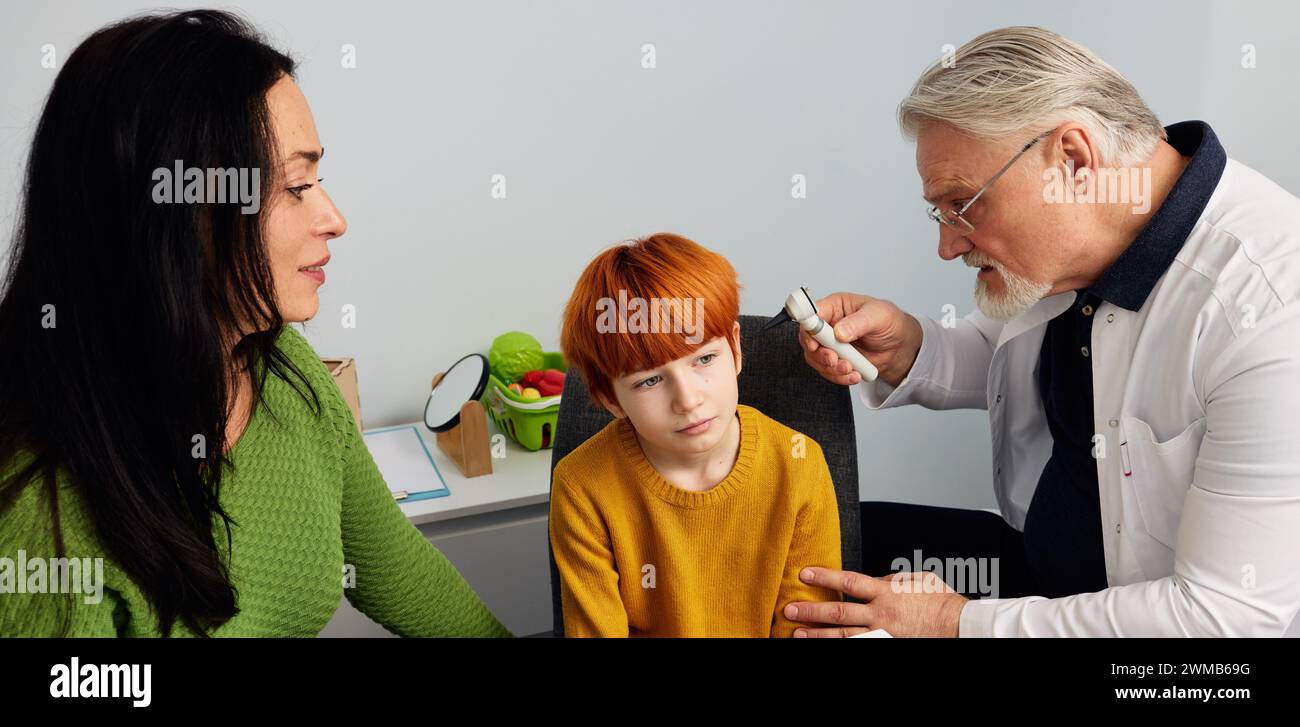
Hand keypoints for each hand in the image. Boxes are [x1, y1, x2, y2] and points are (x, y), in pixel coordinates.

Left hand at [783, 567, 967, 637]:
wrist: (960, 626)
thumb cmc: (941, 601)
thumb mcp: (916, 579)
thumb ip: (890, 579)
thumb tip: (874, 580)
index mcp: (887, 593)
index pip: (849, 581)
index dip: (825, 577)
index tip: (805, 573)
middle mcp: (881, 614)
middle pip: (838, 612)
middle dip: (811, 611)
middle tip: (789, 610)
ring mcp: (883, 634)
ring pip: (844, 636)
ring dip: (818, 635)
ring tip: (796, 634)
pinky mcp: (887, 646)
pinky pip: (860, 647)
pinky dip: (842, 647)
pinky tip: (824, 646)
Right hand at [798, 292, 922, 387]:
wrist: (900, 347)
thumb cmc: (890, 322)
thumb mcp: (878, 316)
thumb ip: (858, 322)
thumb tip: (839, 332)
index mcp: (835, 306)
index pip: (812, 314)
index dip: (809, 329)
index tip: (815, 343)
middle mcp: (828, 324)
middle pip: (809, 339)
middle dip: (820, 354)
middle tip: (834, 360)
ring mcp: (830, 344)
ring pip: (816, 359)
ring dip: (831, 368)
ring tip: (850, 369)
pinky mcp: (835, 360)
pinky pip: (827, 371)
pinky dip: (839, 376)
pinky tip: (854, 375)